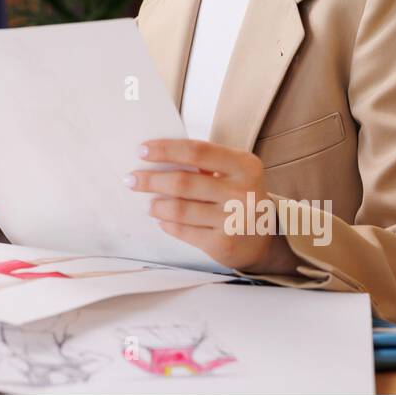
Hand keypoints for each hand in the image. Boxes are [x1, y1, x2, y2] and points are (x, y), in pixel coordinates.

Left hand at [127, 139, 300, 274]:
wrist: (264, 238)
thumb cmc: (239, 196)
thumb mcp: (232, 173)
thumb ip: (203, 163)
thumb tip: (155, 157)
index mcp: (245, 166)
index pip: (197, 151)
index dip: (165, 150)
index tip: (141, 151)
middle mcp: (243, 192)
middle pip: (183, 182)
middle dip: (150, 180)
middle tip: (131, 179)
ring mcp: (234, 220)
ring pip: (180, 209)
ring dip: (156, 205)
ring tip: (147, 204)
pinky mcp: (223, 244)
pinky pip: (183, 231)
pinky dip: (167, 224)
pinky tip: (162, 220)